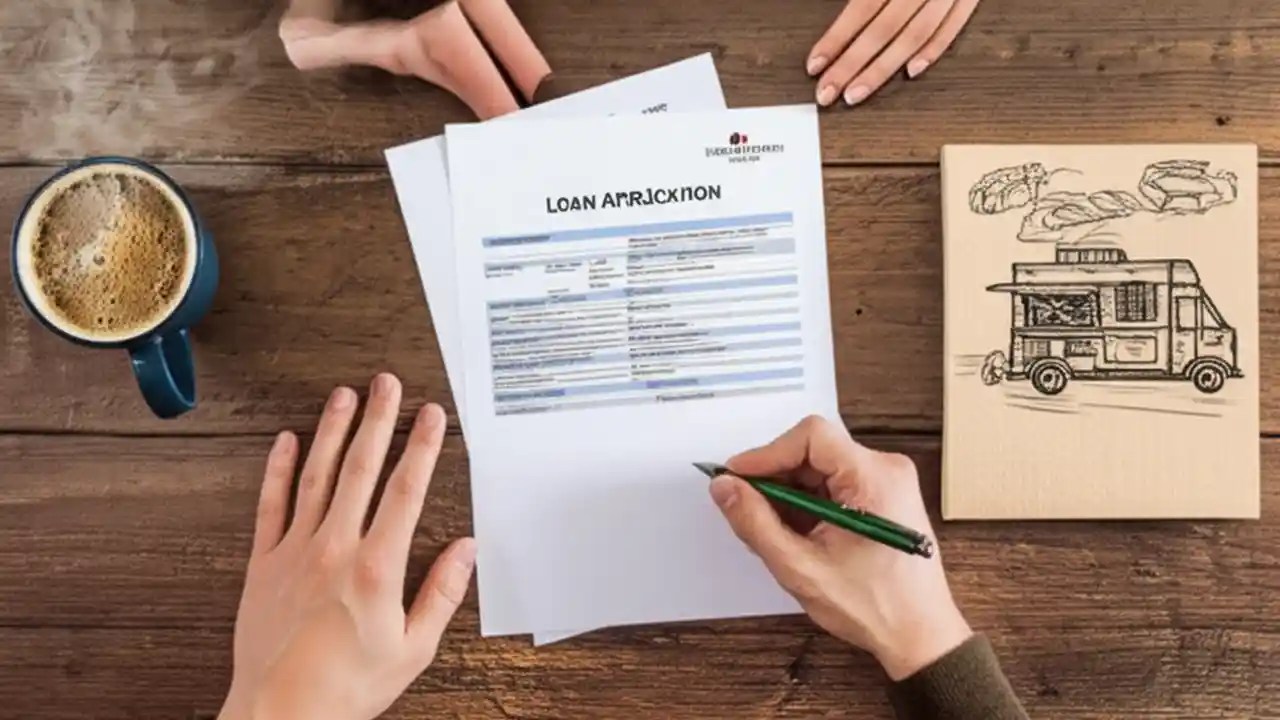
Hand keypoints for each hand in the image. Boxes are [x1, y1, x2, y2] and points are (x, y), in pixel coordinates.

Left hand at [219, 374, 475, 719]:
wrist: (280, 713)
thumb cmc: (346, 687)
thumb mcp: (413, 648)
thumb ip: (441, 594)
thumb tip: (466, 552)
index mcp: (376, 568)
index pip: (405, 491)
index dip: (422, 447)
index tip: (432, 417)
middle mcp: (335, 549)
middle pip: (360, 469)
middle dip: (378, 421)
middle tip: (387, 385)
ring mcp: (295, 551)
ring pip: (316, 476)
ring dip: (332, 431)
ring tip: (344, 396)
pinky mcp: (264, 563)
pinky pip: (271, 504)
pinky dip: (279, 469)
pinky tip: (287, 441)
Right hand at [709, 416, 970, 679]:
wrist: (920, 635)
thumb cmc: (877, 608)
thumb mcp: (801, 567)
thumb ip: (756, 523)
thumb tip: (725, 488)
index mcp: (875, 479)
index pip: (811, 437)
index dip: (767, 454)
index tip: (737, 477)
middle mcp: (886, 470)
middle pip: (813, 450)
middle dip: (776, 478)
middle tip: (747, 508)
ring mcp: (887, 482)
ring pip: (820, 468)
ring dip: (791, 494)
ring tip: (775, 531)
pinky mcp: (883, 497)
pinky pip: (834, 484)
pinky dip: (808, 503)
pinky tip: (797, 534)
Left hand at [807, 0, 980, 106]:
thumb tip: (840, 13)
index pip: (861, 7)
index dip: (836, 39)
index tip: (815, 64)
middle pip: (884, 28)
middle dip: (852, 65)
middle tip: (828, 92)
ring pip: (915, 34)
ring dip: (884, 69)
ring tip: (858, 93)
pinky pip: (955, 23)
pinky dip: (934, 49)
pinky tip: (911, 71)